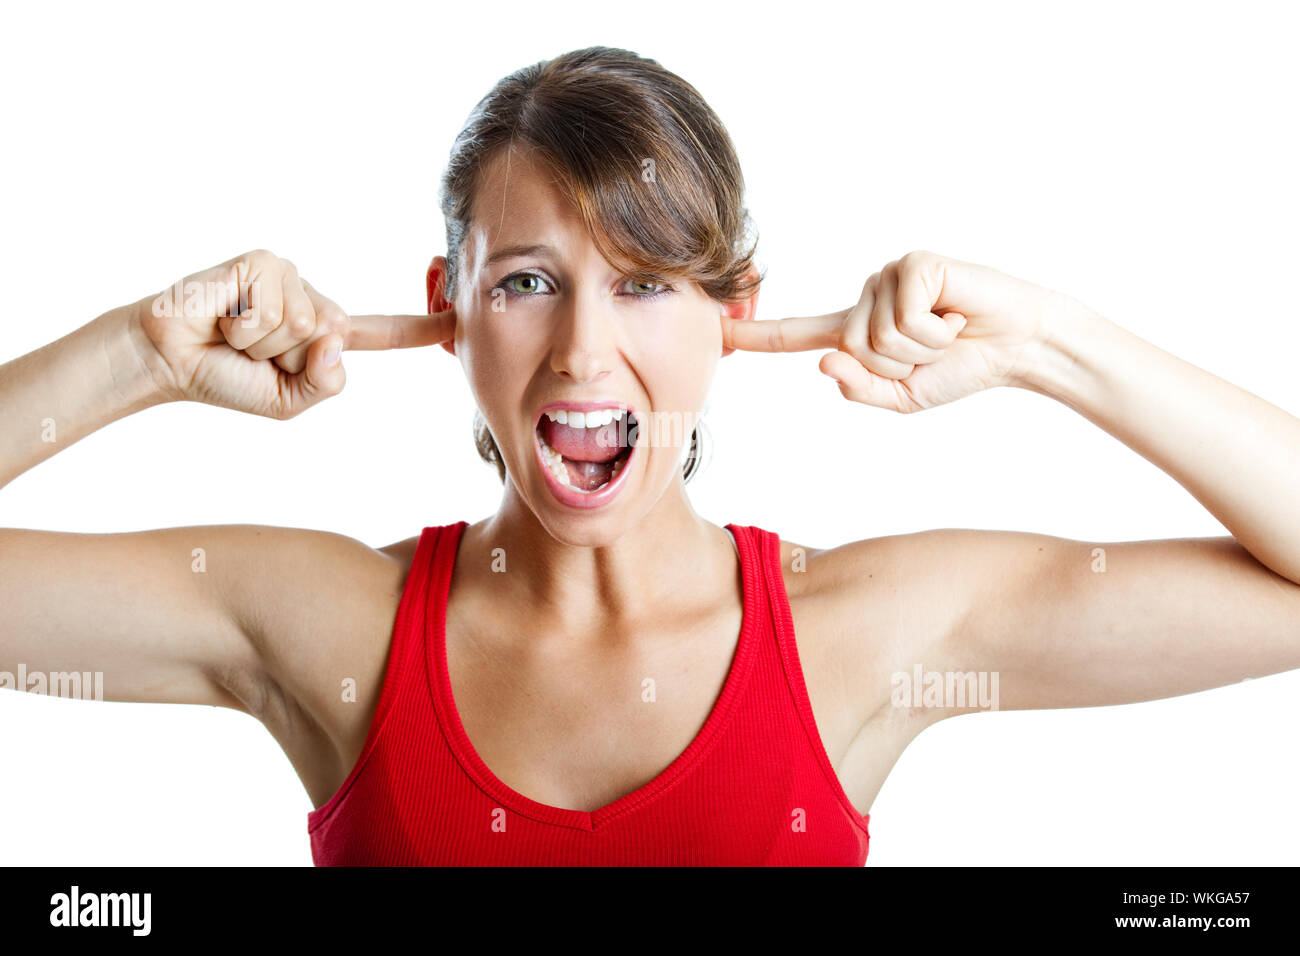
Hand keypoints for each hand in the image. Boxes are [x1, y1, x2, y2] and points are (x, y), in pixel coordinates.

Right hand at [127, 249, 454, 418]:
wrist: (168, 361)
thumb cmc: (227, 380)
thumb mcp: (288, 402)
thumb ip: (323, 385)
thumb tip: (333, 339)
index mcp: (326, 335)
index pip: (381, 334)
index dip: (419, 330)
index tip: (456, 321)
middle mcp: (313, 301)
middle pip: (335, 338)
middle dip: (288, 360)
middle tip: (249, 353)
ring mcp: (290, 278)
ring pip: (304, 325)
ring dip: (261, 345)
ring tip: (233, 335)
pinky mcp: (262, 262)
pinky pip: (273, 311)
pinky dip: (243, 327)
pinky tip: (223, 317)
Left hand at [721, 250, 1082, 412]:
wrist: (1017, 348)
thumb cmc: (962, 368)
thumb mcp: (904, 397)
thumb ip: (862, 389)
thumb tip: (825, 363)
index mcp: (855, 332)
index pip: (794, 335)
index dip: (756, 337)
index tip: (715, 335)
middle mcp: (864, 299)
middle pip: (851, 350)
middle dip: (899, 367)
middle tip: (935, 350)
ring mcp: (886, 277)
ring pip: (876, 338)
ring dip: (921, 350)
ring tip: (948, 331)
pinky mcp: (913, 264)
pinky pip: (904, 320)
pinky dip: (936, 332)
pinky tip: (957, 315)